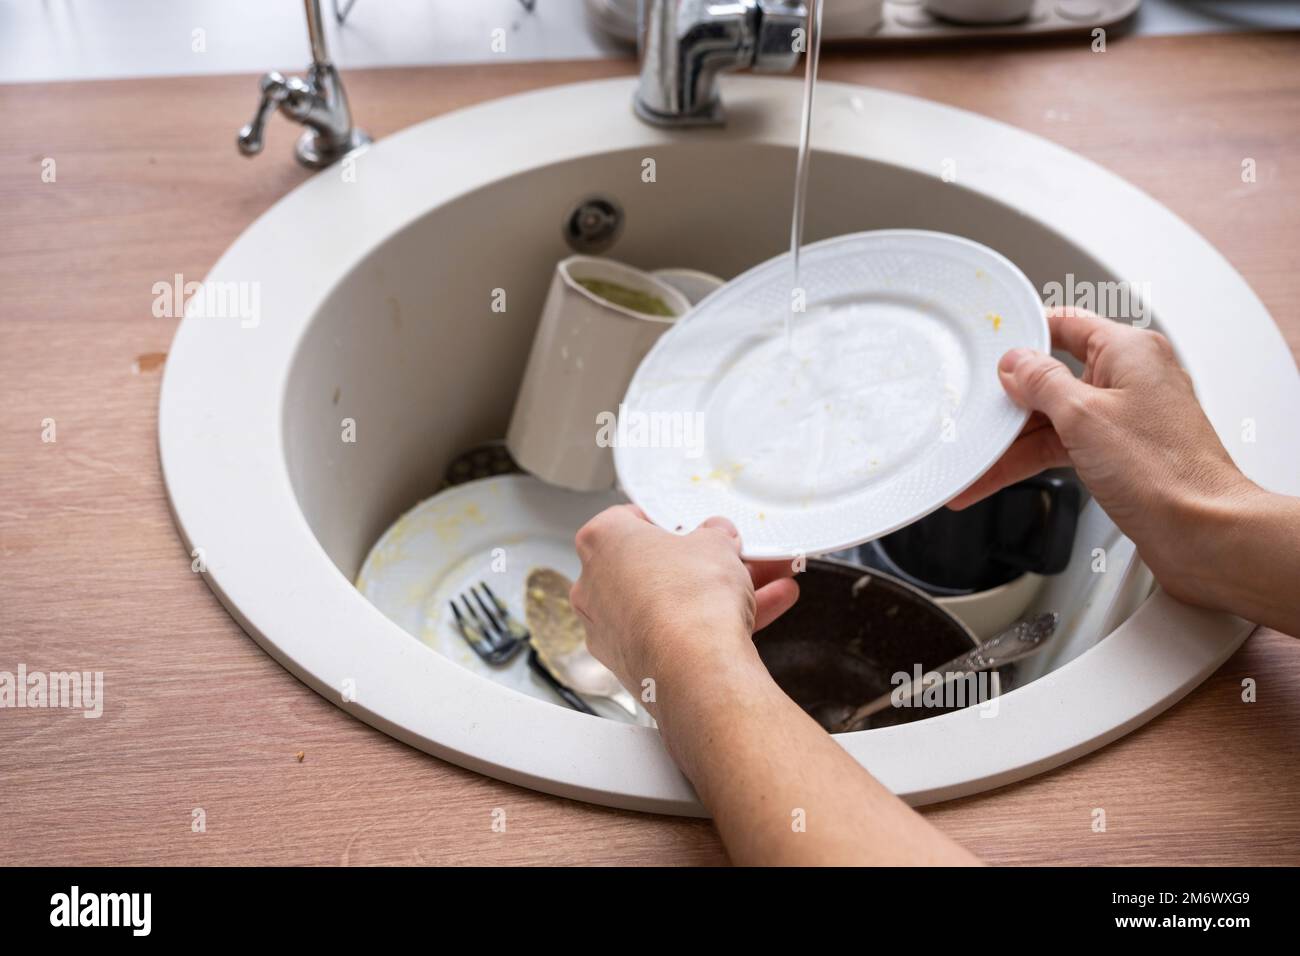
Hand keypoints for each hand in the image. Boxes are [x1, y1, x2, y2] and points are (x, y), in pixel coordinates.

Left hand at [569, 506, 798, 703]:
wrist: (695, 668)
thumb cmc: (689, 598)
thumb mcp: (717, 545)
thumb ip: (715, 536)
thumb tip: (717, 536)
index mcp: (603, 541)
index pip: (627, 520)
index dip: (665, 522)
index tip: (690, 528)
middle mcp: (594, 585)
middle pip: (649, 568)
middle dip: (693, 565)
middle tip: (726, 560)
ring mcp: (609, 629)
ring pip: (666, 605)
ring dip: (711, 597)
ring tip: (755, 589)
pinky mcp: (630, 664)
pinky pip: (671, 636)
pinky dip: (707, 629)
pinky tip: (752, 619)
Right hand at [950, 307, 1254, 604]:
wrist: (1201, 531)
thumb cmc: (1164, 470)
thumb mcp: (1083, 415)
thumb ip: (1041, 383)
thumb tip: (1015, 363)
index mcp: (1129, 351)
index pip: (1066, 324)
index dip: (1025, 335)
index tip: (991, 351)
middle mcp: (1129, 379)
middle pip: (1053, 377)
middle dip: (1011, 401)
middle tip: (975, 414)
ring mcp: (1123, 418)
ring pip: (1052, 418)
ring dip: (1012, 441)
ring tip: (975, 460)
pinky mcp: (1118, 453)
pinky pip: (1062, 446)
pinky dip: (1030, 460)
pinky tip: (997, 475)